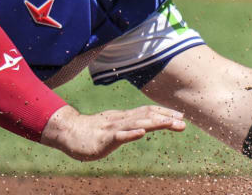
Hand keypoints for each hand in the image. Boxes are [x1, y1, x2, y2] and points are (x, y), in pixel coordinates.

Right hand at [39, 103, 185, 161]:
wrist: (68, 132)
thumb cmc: (91, 132)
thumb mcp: (113, 128)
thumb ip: (128, 127)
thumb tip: (144, 128)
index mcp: (124, 118)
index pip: (148, 111)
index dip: (164, 112)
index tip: (181, 116)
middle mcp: (121, 120)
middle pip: (146, 116)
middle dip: (165, 118)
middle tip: (183, 122)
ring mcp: (112, 128)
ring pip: (136, 123)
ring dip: (154, 123)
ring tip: (169, 123)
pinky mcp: (103, 139)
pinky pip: (118, 136)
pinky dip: (131, 134)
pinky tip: (142, 133)